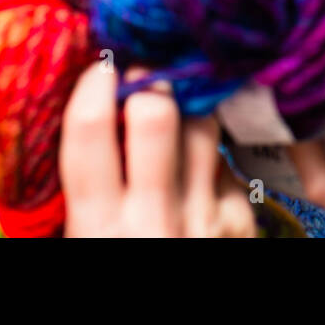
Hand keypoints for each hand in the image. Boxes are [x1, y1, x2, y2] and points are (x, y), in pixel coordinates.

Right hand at [60, 62, 255, 236]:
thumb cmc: (121, 256)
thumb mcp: (83, 236)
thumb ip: (88, 183)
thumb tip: (95, 107)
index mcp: (96, 225)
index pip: (91, 127)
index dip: (95, 84)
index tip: (103, 68)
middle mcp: (153, 219)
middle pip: (157, 112)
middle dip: (150, 83)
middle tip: (146, 73)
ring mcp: (203, 219)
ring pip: (203, 125)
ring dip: (189, 109)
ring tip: (177, 108)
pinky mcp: (240, 220)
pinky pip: (227, 161)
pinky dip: (212, 156)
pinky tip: (199, 163)